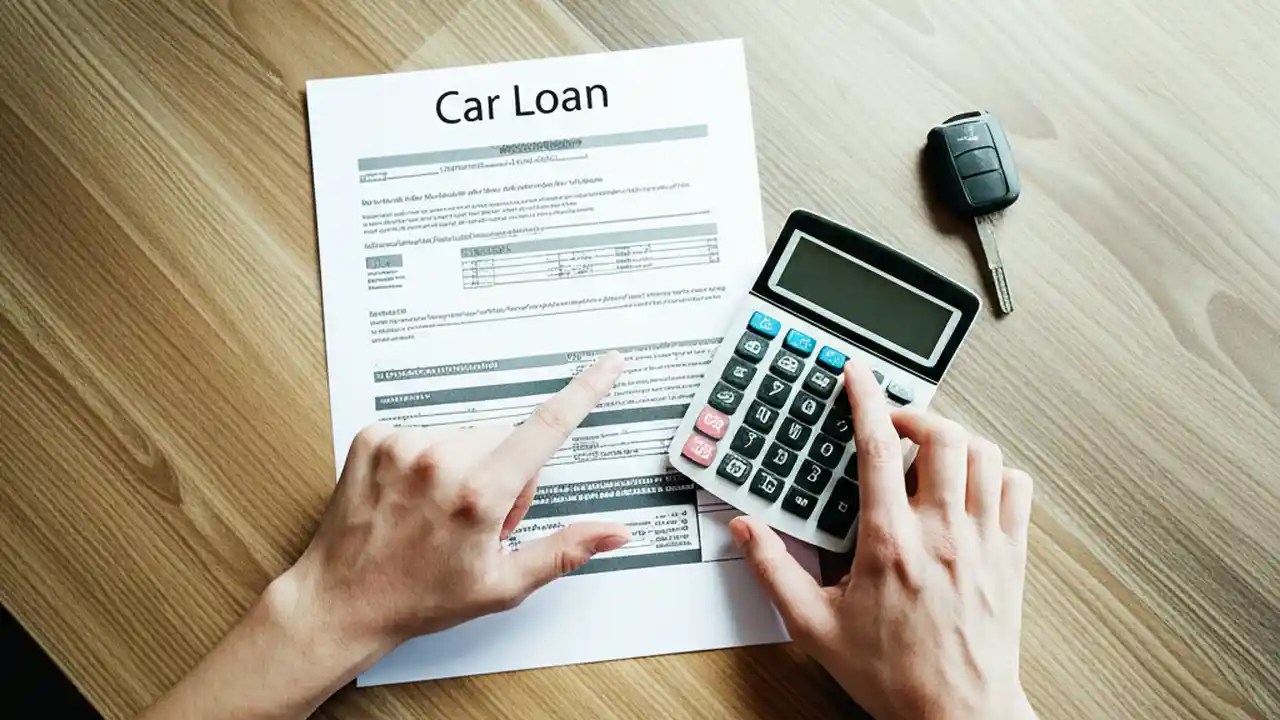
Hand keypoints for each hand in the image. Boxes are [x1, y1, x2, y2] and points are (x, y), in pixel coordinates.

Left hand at [270, 352, 630, 669]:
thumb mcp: (502, 585)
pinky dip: (426, 460)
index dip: (585, 392)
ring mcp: (403, 445)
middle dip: (506, 471)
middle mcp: (440, 460)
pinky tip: (410, 497)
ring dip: (464, 464)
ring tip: (438, 512)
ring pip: (465, 435)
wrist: (341, 601)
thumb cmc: (419, 598)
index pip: (547, 428)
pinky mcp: (374, 437)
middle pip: (505, 439)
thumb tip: (615, 533)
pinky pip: (424, 433)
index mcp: (478, 495)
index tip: (609, 364)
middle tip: (479, 520)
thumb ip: (564, 551)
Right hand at [731, 362, 1035, 719]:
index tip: (858, 374)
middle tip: (895, 420)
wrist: (957, 715)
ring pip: (985, 453)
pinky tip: (974, 483)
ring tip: (931, 447)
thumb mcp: (814, 626)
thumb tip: (745, 530)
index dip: (866, 398)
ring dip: (957, 437)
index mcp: (891, 543)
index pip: (878, 447)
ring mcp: (984, 542)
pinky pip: (1017, 488)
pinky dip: (997, 470)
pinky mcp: (1013, 556)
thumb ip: (774, 571)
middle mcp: (943, 533)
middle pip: (944, 436)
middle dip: (917, 413)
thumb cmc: (894, 675)